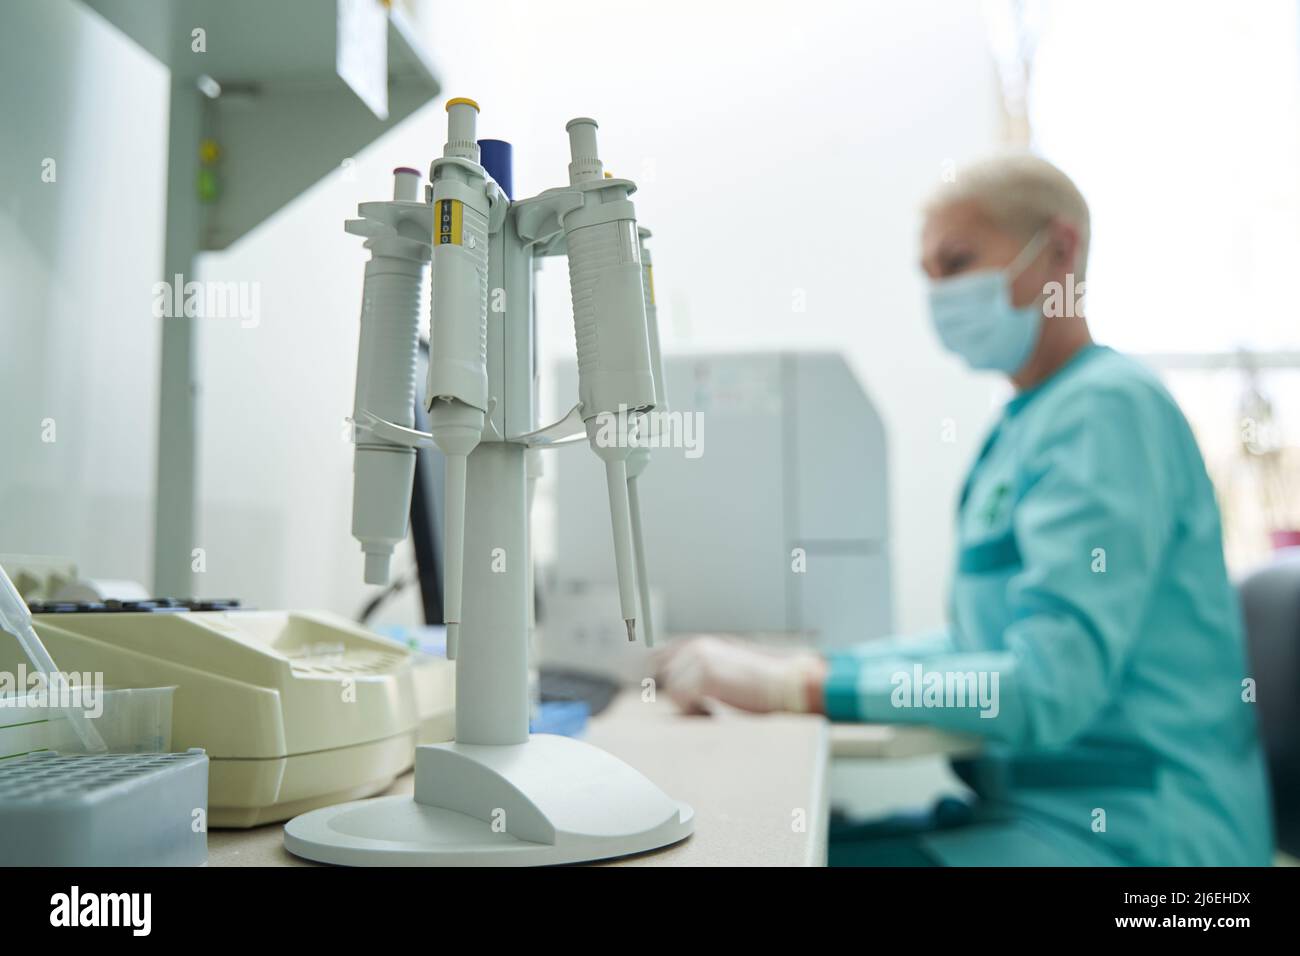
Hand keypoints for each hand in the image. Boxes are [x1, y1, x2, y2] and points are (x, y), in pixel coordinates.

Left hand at [656, 636, 826, 713]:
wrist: (784, 683)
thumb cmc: (758, 683)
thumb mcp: (725, 669)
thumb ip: (699, 671)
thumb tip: (668, 682)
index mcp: (700, 644)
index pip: (661, 656)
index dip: (659, 674)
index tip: (666, 690)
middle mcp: (696, 647)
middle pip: (667, 678)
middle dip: (680, 696)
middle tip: (702, 706)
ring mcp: (700, 659)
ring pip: (672, 689)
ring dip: (688, 705)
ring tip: (710, 709)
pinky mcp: (705, 675)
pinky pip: (682, 698)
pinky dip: (694, 711)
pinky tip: (712, 712)